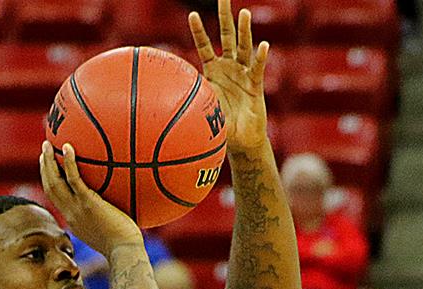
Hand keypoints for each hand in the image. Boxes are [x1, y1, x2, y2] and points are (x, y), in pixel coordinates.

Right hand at [39, 141, 141, 254]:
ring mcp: (77, 209)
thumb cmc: (126, 244)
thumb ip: (112, 215)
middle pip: (50, 188)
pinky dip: (69, 162)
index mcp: (74, 219)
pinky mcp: (88, 203)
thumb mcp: (113, 230)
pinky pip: (74, 179)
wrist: (124, 252)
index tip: (49, 167)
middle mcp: (70, 213)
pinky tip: (69, 146)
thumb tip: (125, 200)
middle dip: (44, 168)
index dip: (50, 182)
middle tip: (44, 150)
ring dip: (48, 162)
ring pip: (54, 183)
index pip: (56, 199)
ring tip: (47, 145)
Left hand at [189, 0, 270, 156]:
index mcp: (214, 71)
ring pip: (244, 47)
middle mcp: (230, 67)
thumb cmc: (219, 125)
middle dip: (225, 16)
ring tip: (243, 13)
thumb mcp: (199, 108)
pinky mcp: (255, 84)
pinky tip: (262, 46)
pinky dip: (260, 58)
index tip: (192, 14)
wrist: (240, 141)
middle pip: (227, 36)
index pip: (205, 46)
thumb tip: (160, 101)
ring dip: (244, 30)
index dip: (199, 31)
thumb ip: (187, 99)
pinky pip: (257, 68)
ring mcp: (244, 73)